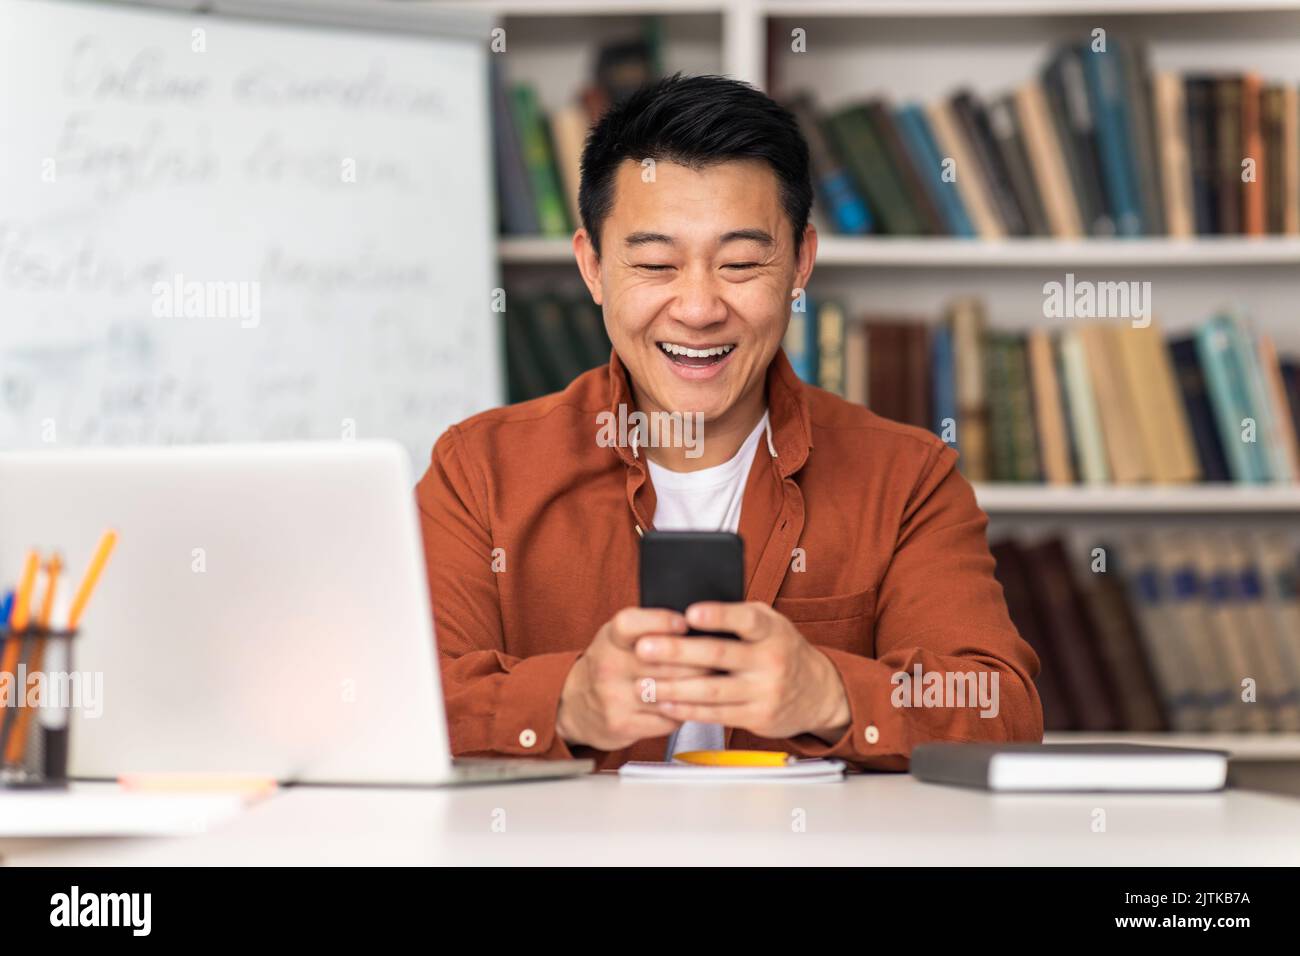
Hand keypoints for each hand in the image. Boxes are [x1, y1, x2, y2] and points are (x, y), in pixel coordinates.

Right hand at [557, 608, 713, 750]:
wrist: (573, 705)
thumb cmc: (610, 665)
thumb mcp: (618, 639)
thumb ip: (648, 629)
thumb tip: (698, 622)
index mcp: (610, 639)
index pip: (630, 624)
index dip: (659, 621)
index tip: (684, 623)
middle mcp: (608, 666)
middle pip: (663, 661)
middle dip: (699, 659)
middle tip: (723, 656)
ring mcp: (614, 697)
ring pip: (670, 691)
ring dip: (699, 687)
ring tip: (717, 680)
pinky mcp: (622, 723)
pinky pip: (667, 718)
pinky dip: (685, 711)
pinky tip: (693, 704)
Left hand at [634, 602, 851, 742]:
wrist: (818, 692)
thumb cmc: (780, 649)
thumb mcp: (769, 625)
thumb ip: (737, 618)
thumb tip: (687, 612)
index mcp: (771, 629)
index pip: (746, 619)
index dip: (718, 616)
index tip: (689, 613)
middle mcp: (771, 660)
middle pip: (719, 655)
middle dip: (677, 652)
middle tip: (645, 648)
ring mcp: (765, 691)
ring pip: (712, 690)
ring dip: (674, 687)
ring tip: (645, 683)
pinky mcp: (758, 716)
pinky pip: (716, 714)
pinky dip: (687, 710)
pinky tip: (665, 703)